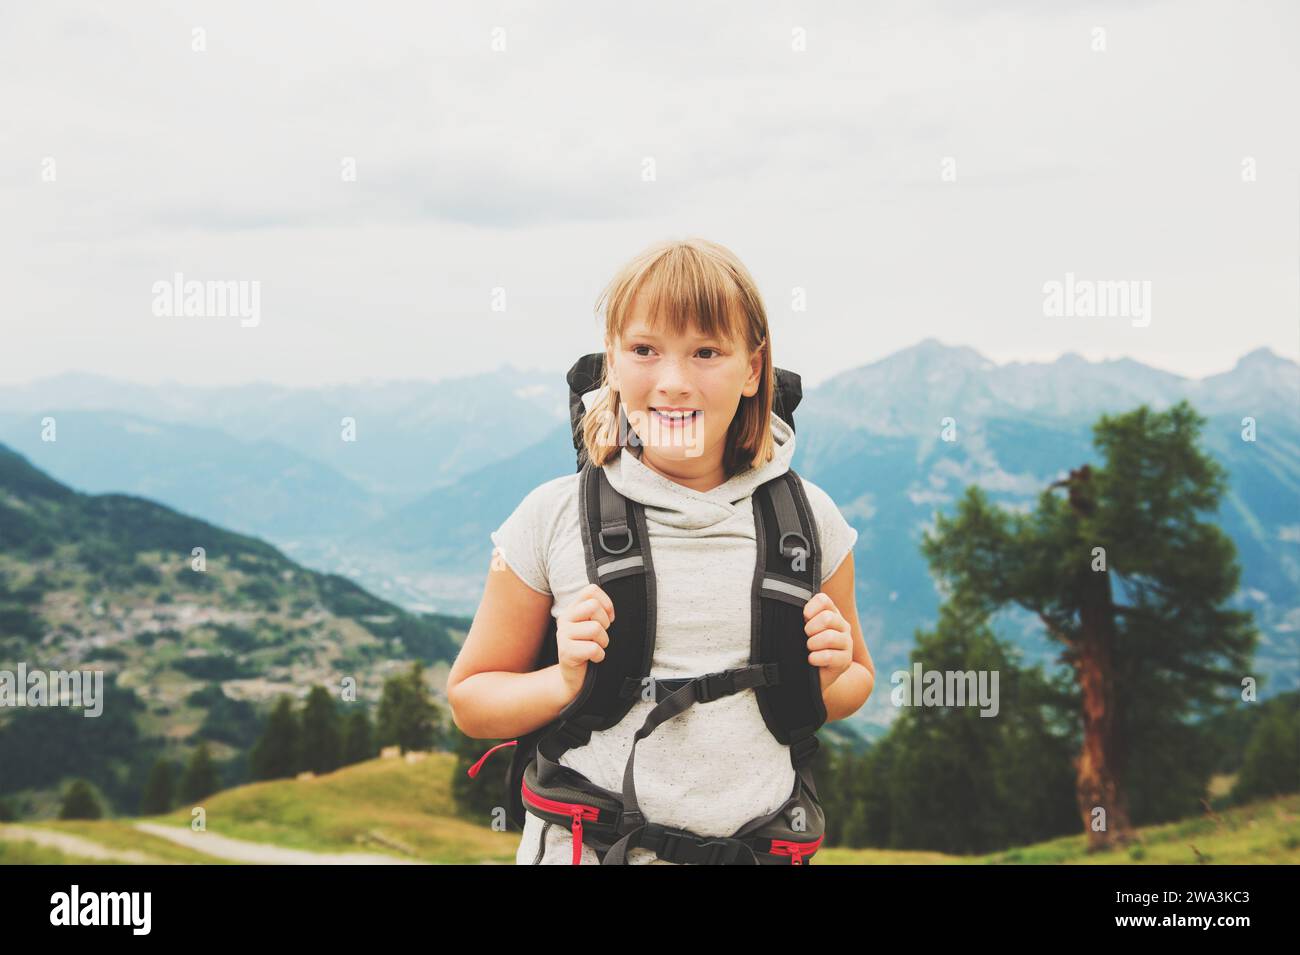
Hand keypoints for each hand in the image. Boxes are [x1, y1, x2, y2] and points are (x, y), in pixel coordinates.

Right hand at [555, 583, 614, 701]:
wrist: (573, 677)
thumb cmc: (587, 648)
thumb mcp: (591, 626)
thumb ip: (598, 612)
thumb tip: (610, 609)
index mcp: (573, 609)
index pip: (591, 590)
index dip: (606, 603)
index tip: (608, 618)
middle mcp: (565, 618)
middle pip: (593, 606)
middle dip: (605, 623)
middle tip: (600, 636)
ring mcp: (563, 635)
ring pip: (595, 628)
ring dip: (603, 642)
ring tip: (596, 648)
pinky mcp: (565, 652)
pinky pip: (593, 648)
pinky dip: (599, 656)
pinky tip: (592, 659)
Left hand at [803, 592, 851, 691]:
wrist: (812, 674)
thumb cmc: (804, 647)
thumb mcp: (802, 629)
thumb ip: (802, 617)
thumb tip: (793, 609)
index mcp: (832, 613)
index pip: (823, 600)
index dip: (809, 609)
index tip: (803, 619)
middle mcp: (843, 625)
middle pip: (827, 618)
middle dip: (810, 629)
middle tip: (806, 637)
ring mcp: (847, 643)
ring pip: (829, 637)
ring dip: (813, 644)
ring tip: (809, 649)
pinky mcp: (845, 660)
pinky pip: (829, 656)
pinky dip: (815, 658)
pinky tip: (812, 660)